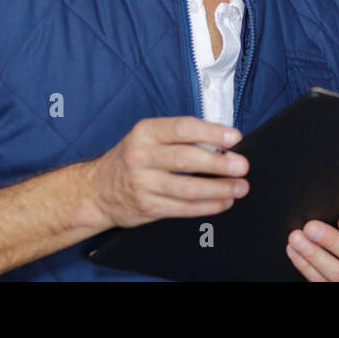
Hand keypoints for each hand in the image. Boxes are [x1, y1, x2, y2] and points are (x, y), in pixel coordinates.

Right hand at [88, 115, 248, 228]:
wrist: (96, 191)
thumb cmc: (130, 159)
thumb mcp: (148, 138)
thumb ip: (179, 138)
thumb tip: (221, 142)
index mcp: (145, 132)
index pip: (183, 128)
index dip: (211, 132)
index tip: (234, 137)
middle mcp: (141, 157)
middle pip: (186, 159)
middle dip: (219, 163)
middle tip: (242, 165)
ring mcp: (143, 184)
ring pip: (187, 188)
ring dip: (219, 189)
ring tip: (239, 187)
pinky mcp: (147, 207)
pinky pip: (183, 208)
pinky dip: (207, 206)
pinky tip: (223, 202)